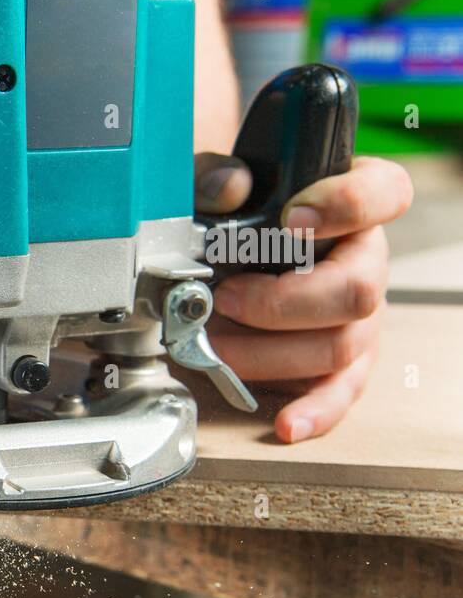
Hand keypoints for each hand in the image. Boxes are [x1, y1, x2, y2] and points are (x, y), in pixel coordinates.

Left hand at [194, 153, 412, 441]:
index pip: (384, 194)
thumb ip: (213, 174)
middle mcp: (364, 260)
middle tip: (226, 297)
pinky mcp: (340, 363)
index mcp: (351, 204)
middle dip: (283, 302)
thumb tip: (228, 185)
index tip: (292, 218)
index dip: (346, 206)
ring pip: (338, 345)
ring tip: (214, 343)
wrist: (221, 251)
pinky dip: (314, 411)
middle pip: (357, 289)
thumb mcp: (215, 184)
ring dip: (269, 352)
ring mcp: (357, 316)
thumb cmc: (233, 213)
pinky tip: (286, 423)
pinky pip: (340, 393)